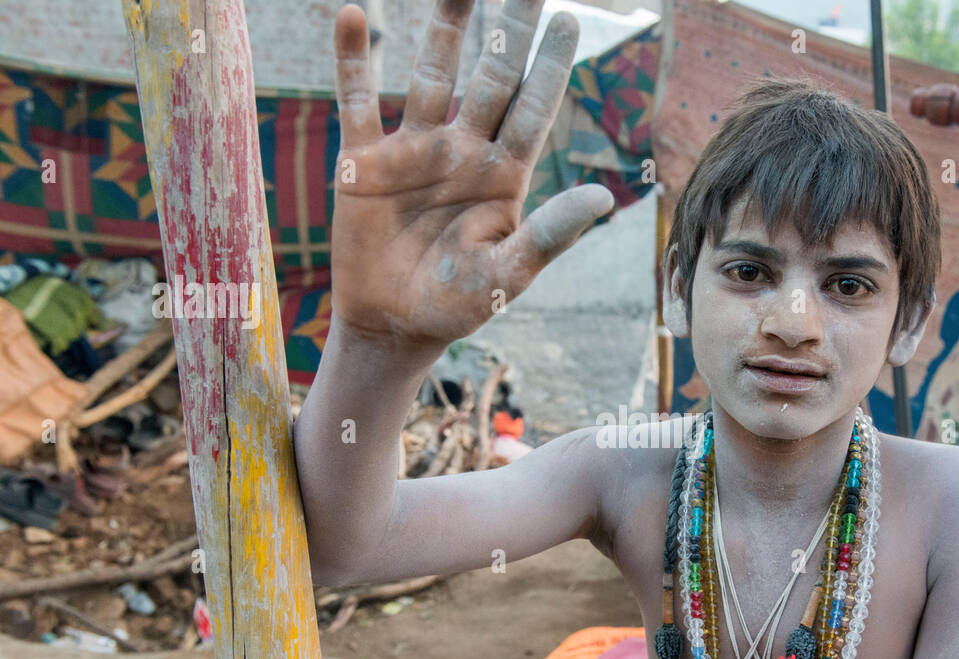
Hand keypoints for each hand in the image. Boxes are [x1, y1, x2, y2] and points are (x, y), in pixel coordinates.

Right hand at [330, 0, 613, 345]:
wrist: (393, 327)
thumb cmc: (459, 306)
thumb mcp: (509, 275)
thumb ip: (550, 234)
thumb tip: (603, 197)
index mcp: (504, 177)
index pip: (533, 108)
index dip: (549, 65)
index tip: (567, 19)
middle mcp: (463, 152)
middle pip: (491, 76)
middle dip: (508, 27)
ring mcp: (413, 151)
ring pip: (431, 74)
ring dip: (442, 27)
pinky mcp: (363, 162)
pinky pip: (358, 102)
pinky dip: (353, 62)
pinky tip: (353, 16)